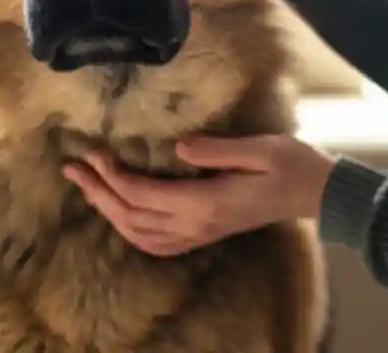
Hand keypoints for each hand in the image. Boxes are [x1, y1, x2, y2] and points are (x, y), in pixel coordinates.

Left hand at [62, 134, 335, 256]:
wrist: (315, 194)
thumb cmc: (291, 164)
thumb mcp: (260, 148)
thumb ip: (218, 150)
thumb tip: (178, 145)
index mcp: (206, 202)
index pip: (143, 194)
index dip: (112, 176)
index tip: (93, 153)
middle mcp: (196, 225)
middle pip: (131, 216)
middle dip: (97, 192)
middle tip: (71, 168)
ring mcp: (199, 234)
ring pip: (138, 233)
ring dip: (108, 211)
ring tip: (87, 186)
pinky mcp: (203, 234)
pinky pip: (155, 242)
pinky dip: (129, 229)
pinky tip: (119, 213)